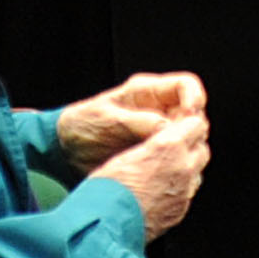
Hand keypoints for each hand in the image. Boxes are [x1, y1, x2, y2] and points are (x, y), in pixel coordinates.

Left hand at [59, 70, 203, 165]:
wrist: (63, 150)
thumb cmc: (80, 127)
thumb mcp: (107, 120)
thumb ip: (137, 122)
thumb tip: (167, 128)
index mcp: (147, 93)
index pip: (187, 86)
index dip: (195, 98)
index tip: (191, 116)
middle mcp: (159, 110)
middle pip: (193, 114)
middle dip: (191, 128)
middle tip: (179, 143)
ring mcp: (158, 132)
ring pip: (188, 137)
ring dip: (184, 148)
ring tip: (169, 160)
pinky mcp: (154, 152)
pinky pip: (176, 156)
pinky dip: (175, 163)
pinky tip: (165, 171)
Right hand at [94, 114, 208, 234]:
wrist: (105, 225)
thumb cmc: (106, 188)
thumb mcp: (125, 153)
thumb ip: (151, 145)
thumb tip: (159, 143)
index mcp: (168, 147)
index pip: (196, 125)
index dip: (187, 125)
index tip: (179, 126)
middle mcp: (183, 167)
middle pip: (202, 149)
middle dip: (192, 146)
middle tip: (175, 147)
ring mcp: (184, 191)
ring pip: (197, 172)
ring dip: (188, 168)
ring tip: (166, 169)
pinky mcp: (180, 211)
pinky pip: (187, 194)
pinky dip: (179, 188)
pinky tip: (161, 190)